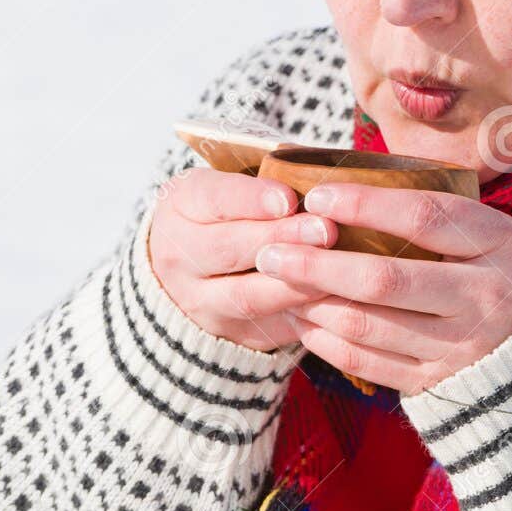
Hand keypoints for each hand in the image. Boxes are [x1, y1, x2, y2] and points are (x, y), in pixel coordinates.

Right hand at [148, 166, 337, 351]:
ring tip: (332, 269)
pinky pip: (270, 328)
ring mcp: (201, 301)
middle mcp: (179, 257)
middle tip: (324, 229)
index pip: (212, 199)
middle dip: (280, 239)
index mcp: (181, 206)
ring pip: (246, 297)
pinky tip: (332, 301)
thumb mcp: (234, 185)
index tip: (288, 198)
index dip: (251, 199)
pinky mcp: (231, 333)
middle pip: (228, 249)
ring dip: (292, 284)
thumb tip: (316, 177)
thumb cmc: (231, 213)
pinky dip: (303, 315)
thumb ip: (268, 179)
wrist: (196, 268)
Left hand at [252, 182, 511, 393]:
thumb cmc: (500, 270)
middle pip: (386, 279)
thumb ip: (434, 213)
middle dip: (318, 263)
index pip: (423, 218)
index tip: (315, 196)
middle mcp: (481, 297)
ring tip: (278, 281)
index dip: (365, 206)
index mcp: (496, 244)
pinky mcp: (438, 382)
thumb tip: (347, 188)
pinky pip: (371, 364)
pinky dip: (328, 342)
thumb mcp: (490, 230)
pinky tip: (303, 320)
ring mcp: (460, 346)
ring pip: (370, 325)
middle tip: (270, 249)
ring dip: (314, 302)